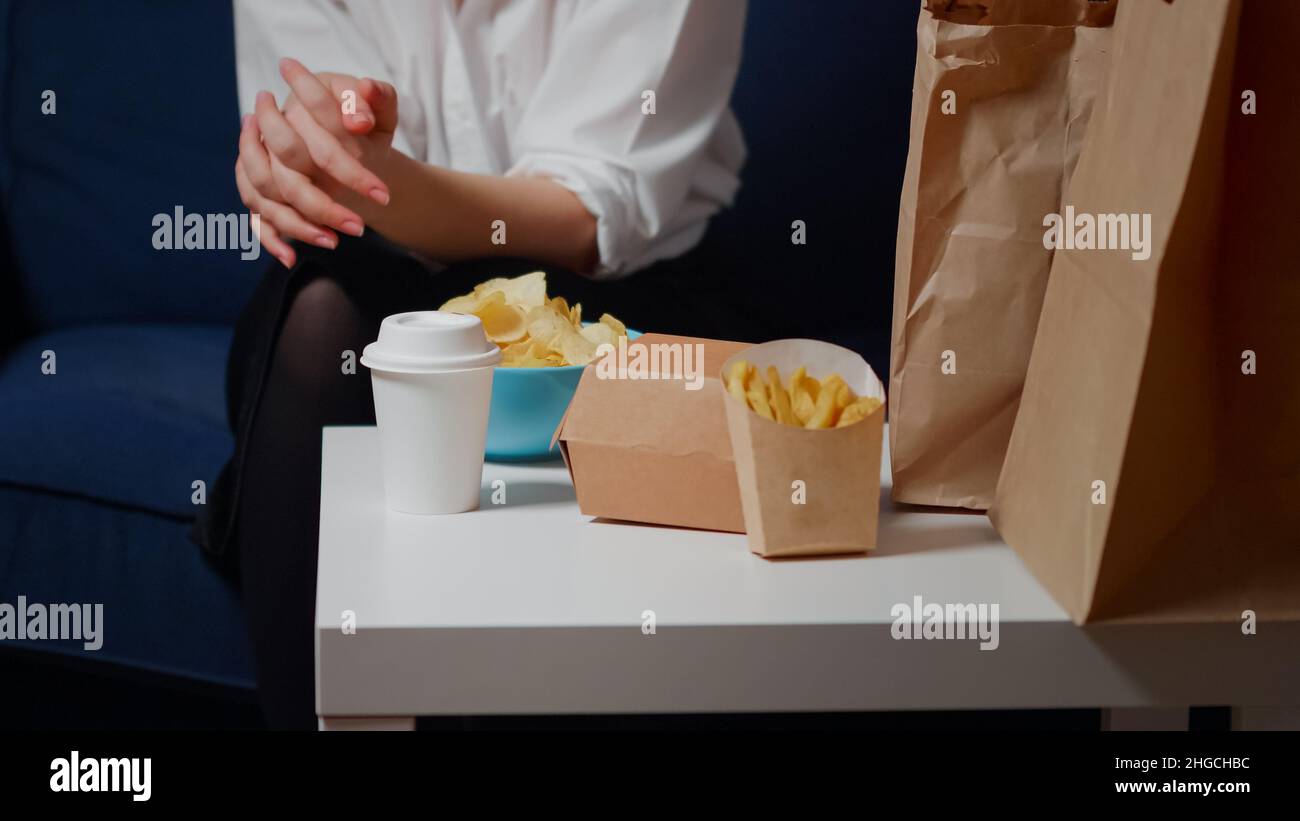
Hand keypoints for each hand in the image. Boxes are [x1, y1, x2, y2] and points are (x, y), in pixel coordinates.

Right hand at [235, 59, 398, 266]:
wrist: (343, 130)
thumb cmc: (362, 117)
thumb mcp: (379, 107)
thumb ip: (378, 100)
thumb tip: (359, 120)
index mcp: (300, 108)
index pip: (322, 145)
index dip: (352, 171)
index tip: (383, 195)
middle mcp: (272, 135)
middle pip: (287, 173)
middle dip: (323, 206)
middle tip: (358, 228)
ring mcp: (261, 163)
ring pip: (266, 196)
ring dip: (298, 224)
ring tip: (333, 242)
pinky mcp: (259, 189)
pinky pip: (255, 216)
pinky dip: (269, 239)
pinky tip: (291, 258)